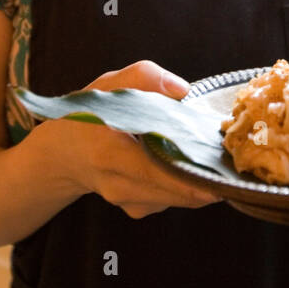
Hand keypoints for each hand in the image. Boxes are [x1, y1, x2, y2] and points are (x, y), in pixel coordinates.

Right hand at [55, 60, 222, 217]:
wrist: (61, 156)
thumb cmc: (86, 117)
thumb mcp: (108, 86)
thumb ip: (144, 78)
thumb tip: (183, 91)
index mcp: (110, 154)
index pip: (163, 173)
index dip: (198, 172)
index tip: (224, 161)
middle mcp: (120, 185)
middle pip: (181, 190)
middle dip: (208, 172)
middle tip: (227, 153)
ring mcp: (129, 202)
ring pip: (181, 197)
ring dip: (198, 176)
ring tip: (202, 150)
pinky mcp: (137, 209)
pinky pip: (173, 199)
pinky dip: (183, 181)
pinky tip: (178, 161)